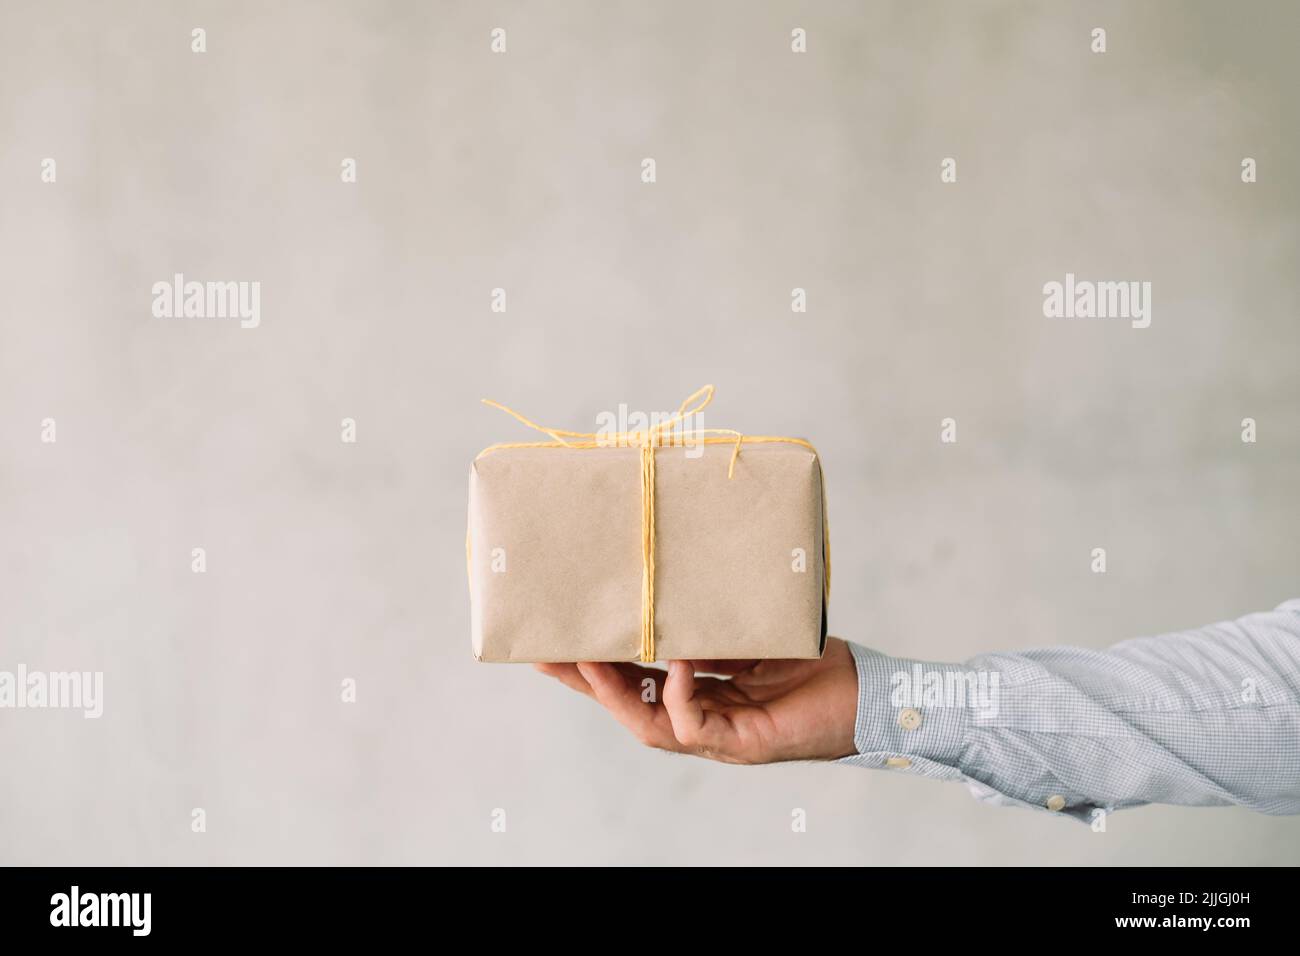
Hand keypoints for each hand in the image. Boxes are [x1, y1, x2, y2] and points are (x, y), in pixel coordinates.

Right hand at [535, 637, 859, 763]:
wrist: (867, 696)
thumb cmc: (816, 665)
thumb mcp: (752, 637)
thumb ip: (715, 628)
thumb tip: (675, 592)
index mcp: (700, 693)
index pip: (635, 682)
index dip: (594, 666)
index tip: (557, 640)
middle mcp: (702, 719)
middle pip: (628, 706)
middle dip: (584, 682)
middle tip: (546, 653)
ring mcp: (719, 735)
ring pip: (648, 723)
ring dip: (615, 693)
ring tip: (588, 660)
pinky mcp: (743, 741)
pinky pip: (694, 721)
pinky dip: (679, 691)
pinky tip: (675, 661)